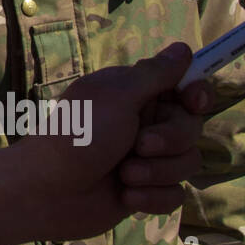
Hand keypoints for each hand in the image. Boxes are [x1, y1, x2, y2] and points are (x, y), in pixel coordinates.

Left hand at [0, 43, 210, 244]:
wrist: (47, 190)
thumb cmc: (77, 134)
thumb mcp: (116, 96)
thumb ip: (153, 74)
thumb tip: (184, 47)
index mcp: (135, 94)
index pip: (185, 87)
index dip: (197, 94)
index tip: (193, 102)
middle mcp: (143, 123)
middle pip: (191, 127)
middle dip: (169, 140)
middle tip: (138, 145)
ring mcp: (146, 159)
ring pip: (187, 163)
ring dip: (156, 171)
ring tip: (124, 175)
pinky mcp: (145, 191)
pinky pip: (174, 195)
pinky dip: (152, 198)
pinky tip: (125, 196)